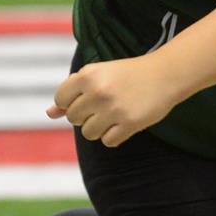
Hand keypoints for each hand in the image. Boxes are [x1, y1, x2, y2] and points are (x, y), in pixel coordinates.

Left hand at [47, 56, 184, 147]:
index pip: (61, 100)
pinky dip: (114, 136)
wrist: (165, 74)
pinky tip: (124, 122)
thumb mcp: (98, 75)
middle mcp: (98, 92)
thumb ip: (72, 93)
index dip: (70, 102)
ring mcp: (114, 109)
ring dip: (98, 128)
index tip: (86, 97)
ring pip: (88, 133)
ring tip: (113, 114)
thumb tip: (49, 114)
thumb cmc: (126, 75)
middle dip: (85, 115)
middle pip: (74, 118)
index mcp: (88, 75)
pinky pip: (108, 141)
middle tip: (104, 105)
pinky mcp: (130, 123)